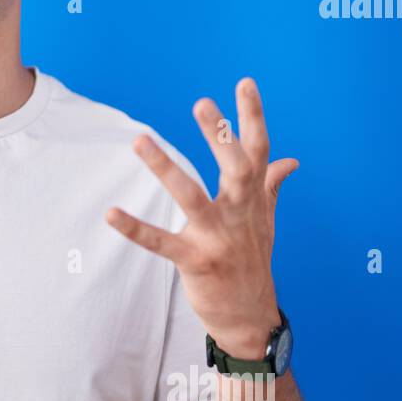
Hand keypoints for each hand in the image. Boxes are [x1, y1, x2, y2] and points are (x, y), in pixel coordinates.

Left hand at [106, 77, 297, 358]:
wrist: (252, 317)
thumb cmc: (253, 262)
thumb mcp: (266, 221)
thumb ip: (272, 187)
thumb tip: (290, 161)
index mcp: (253, 199)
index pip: (257, 150)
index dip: (253, 116)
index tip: (244, 83)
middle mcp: (240, 214)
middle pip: (236, 166)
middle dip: (221, 135)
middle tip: (202, 102)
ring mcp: (218, 238)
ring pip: (191, 196)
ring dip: (164, 168)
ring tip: (139, 140)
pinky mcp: (196, 262)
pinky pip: (161, 242)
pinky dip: (135, 228)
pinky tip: (110, 213)